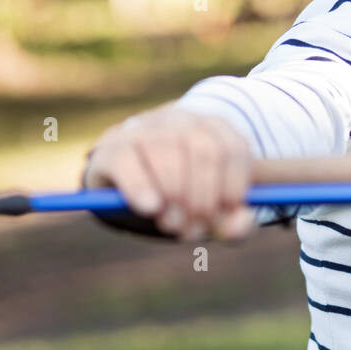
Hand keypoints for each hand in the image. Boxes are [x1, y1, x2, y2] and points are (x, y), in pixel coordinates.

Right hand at [82, 103, 257, 240]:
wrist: (131, 178)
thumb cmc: (184, 194)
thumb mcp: (216, 208)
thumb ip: (236, 223)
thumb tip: (237, 228)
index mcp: (215, 128)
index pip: (234, 149)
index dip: (233, 185)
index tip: (227, 212)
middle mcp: (182, 120)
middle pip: (205, 151)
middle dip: (204, 198)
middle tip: (196, 229)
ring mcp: (145, 129)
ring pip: (168, 154)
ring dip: (176, 197)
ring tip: (174, 225)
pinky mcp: (112, 147)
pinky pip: (128, 160)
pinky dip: (141, 186)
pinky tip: (151, 207)